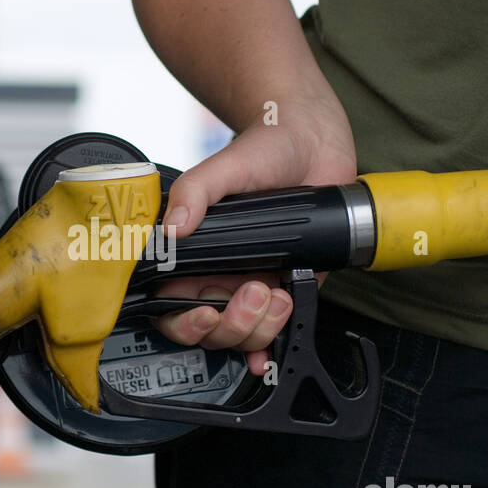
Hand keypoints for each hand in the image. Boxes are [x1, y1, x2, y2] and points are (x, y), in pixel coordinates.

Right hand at [156, 97, 357, 373]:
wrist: (314, 141)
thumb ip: (195, 191)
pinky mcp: (287, 286)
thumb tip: (173, 227)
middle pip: (211, 330)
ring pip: (243, 335)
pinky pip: (274, 330)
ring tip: (276, 292)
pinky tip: (273, 345)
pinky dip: (271, 346)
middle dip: (232, 324)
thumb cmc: (265, 148)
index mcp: (195, 253)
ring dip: (259, 326)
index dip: (184, 320)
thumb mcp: (226, 165)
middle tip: (255, 290)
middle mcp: (220, 274)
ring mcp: (253, 284)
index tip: (204, 310)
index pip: (173, 305)